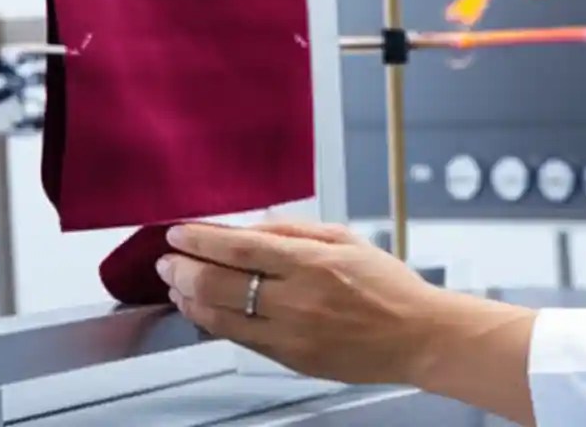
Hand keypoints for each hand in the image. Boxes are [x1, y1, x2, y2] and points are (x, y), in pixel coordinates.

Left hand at [157, 220, 445, 384]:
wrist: (419, 336)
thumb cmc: (389, 286)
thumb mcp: (347, 239)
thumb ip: (294, 231)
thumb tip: (249, 227)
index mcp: (312, 263)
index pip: (239, 248)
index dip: (200, 240)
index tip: (178, 232)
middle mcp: (297, 300)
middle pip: (219, 284)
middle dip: (183, 269)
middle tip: (167, 260)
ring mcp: (291, 334)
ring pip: (220, 317)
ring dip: (189, 298)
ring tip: (176, 285)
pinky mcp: (290, 359)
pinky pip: (239, 339)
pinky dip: (213, 322)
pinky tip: (204, 310)